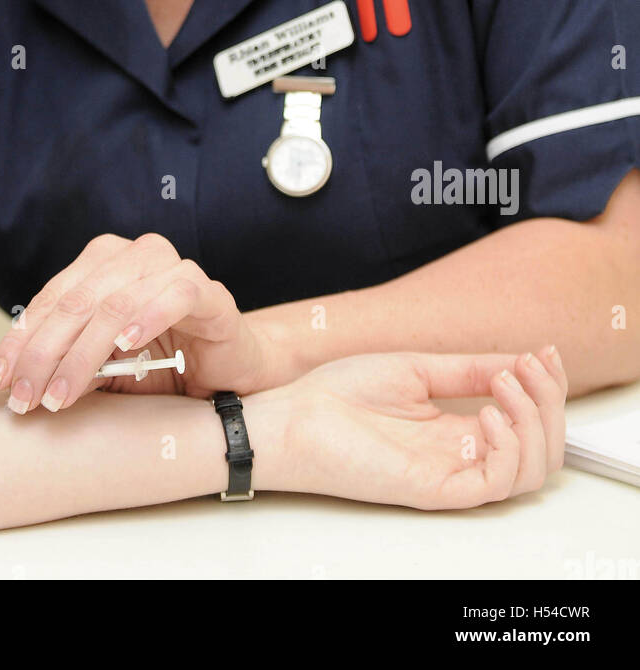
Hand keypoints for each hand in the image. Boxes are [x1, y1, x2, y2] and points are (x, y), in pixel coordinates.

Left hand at [0, 233, 273, 413]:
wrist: (230, 372)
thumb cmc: (165, 365)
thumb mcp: (104, 368)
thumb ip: (66, 363)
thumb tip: (12, 384)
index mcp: (103, 263)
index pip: (51, 298)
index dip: (19, 340)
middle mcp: (134, 256)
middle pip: (75, 301)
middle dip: (42, 353)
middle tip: (25, 399)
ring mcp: (171, 268)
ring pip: (114, 303)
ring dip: (82, 353)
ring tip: (61, 393)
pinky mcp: (207, 291)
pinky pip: (173, 296)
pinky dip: (146, 318)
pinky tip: (125, 345)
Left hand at [277, 345, 567, 508]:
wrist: (292, 416)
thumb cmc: (339, 395)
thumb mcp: (415, 369)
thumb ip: (468, 370)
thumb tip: (519, 361)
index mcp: (455, 429)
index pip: (527, 424)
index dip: (548, 390)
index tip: (544, 353)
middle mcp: (460, 456)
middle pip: (542, 451)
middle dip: (550, 404)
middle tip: (531, 367)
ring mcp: (450, 475)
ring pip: (530, 473)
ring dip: (534, 423)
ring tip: (504, 384)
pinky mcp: (434, 490)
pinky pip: (496, 485)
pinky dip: (508, 447)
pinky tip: (486, 412)